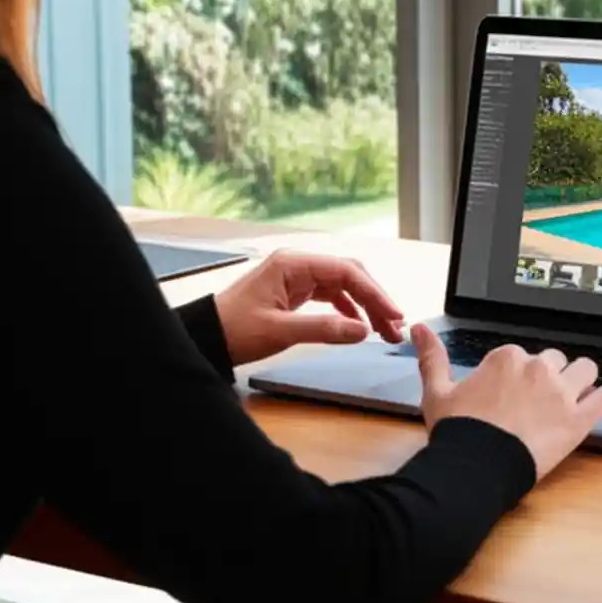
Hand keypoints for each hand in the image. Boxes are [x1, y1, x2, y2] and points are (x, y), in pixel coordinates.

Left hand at [214, 249, 403, 365]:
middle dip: (375, 300)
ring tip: (384, 330)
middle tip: (394, 326)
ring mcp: (297, 277)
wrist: (206, 338)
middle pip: (350, 275)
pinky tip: (359, 325)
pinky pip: (331, 296)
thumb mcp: (281, 331)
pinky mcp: (295, 292)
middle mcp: (297, 265)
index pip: (347, 271)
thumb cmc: (235, 330)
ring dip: (365, 306)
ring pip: (343, 286)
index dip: (375, 293)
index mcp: (293, 264)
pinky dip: (348, 310)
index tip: (393, 315)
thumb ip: (324, 329)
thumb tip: (363, 330)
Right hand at [412, 325, 601, 479]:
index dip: (518, 373)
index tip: (512, 391)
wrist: (476, 467)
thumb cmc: (457, 432)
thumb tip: (419, 330)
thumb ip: (432, 357)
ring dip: (582, 377)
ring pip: (584, 370)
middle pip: (554, 360)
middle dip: (549, 375)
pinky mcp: (578, 420)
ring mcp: (561, 393)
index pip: (521, 355)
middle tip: (540, 397)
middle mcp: (538, 368)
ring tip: (578, 389)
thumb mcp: (437, 392)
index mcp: (506, 358)